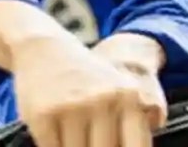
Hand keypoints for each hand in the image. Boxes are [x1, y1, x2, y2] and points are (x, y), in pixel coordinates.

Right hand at [10, 34, 155, 146]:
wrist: (44, 50)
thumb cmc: (87, 80)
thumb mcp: (119, 92)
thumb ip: (136, 124)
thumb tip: (142, 140)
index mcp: (128, 97)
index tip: (113, 145)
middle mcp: (103, 100)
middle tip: (91, 139)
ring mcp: (73, 107)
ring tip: (75, 136)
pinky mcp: (44, 115)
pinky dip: (54, 146)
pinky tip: (55, 132)